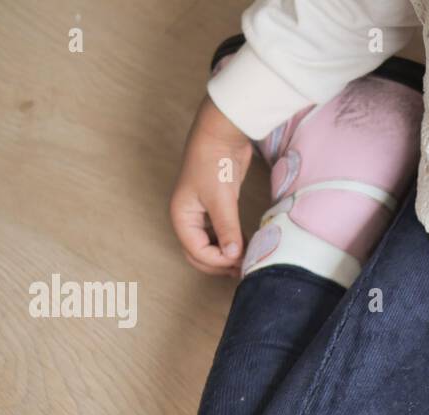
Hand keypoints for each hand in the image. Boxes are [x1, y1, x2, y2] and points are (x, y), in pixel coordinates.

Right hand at [169, 95, 252, 276]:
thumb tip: (233, 255)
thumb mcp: (221, 199)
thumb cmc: (214, 162)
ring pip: (211, 245)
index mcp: (182, 217)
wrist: (222, 132)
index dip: (217, 261)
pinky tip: (246, 245)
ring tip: (247, 261)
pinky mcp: (217, 207)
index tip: (239, 260)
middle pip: (199, 253)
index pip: (196, 251)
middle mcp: (189, 218)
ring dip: (226, 255)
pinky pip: (221, 234)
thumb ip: (227, 229)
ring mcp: (202, 213)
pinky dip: (231, 242)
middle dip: (219, 264)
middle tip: (243, 269)